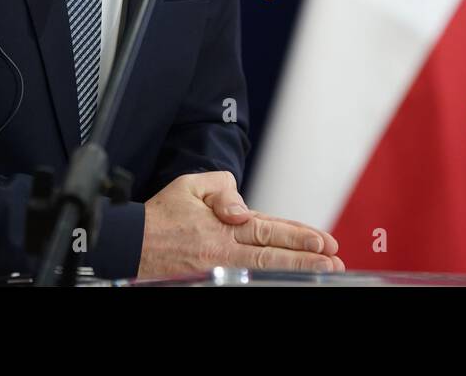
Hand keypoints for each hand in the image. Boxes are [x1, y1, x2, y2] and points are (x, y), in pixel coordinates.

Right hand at [136, 171, 344, 278]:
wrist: (131, 243)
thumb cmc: (162, 214)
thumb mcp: (191, 185)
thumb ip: (222, 187)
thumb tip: (242, 205)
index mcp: (223, 224)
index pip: (269, 229)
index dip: (298, 235)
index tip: (324, 240)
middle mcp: (225, 249)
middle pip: (273, 254)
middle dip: (306, 258)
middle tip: (334, 262)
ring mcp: (219, 268)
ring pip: (263, 271)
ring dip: (295, 271)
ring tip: (323, 273)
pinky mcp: (211, 280)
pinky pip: (244, 281)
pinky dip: (266, 281)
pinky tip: (285, 281)